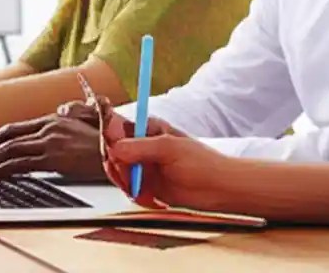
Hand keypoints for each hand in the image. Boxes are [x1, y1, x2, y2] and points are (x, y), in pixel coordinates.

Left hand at [0, 101, 104, 182]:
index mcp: (53, 120)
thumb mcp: (91, 120)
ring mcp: (49, 142)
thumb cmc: (111, 141)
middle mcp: (48, 128)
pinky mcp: (53, 158)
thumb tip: (60, 111)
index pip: (14, 129)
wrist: (127, 151)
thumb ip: (73, 113)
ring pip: (6, 151)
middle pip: (5, 139)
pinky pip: (19, 164)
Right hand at [96, 96, 225, 209]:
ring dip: (127, 184)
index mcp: (146, 129)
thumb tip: (113, 148)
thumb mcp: (169, 149)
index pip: (115, 128)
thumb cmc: (202, 163)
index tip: (112, 154)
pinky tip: (151, 199)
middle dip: (118, 168)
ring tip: (142, 191)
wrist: (220, 190)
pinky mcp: (146, 184)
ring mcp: (143, 165)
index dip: (109, 140)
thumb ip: (139, 147)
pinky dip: (136, 196)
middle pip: (112, 152)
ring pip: (118, 173)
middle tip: (129, 179)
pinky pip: (129, 189)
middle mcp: (141, 146)